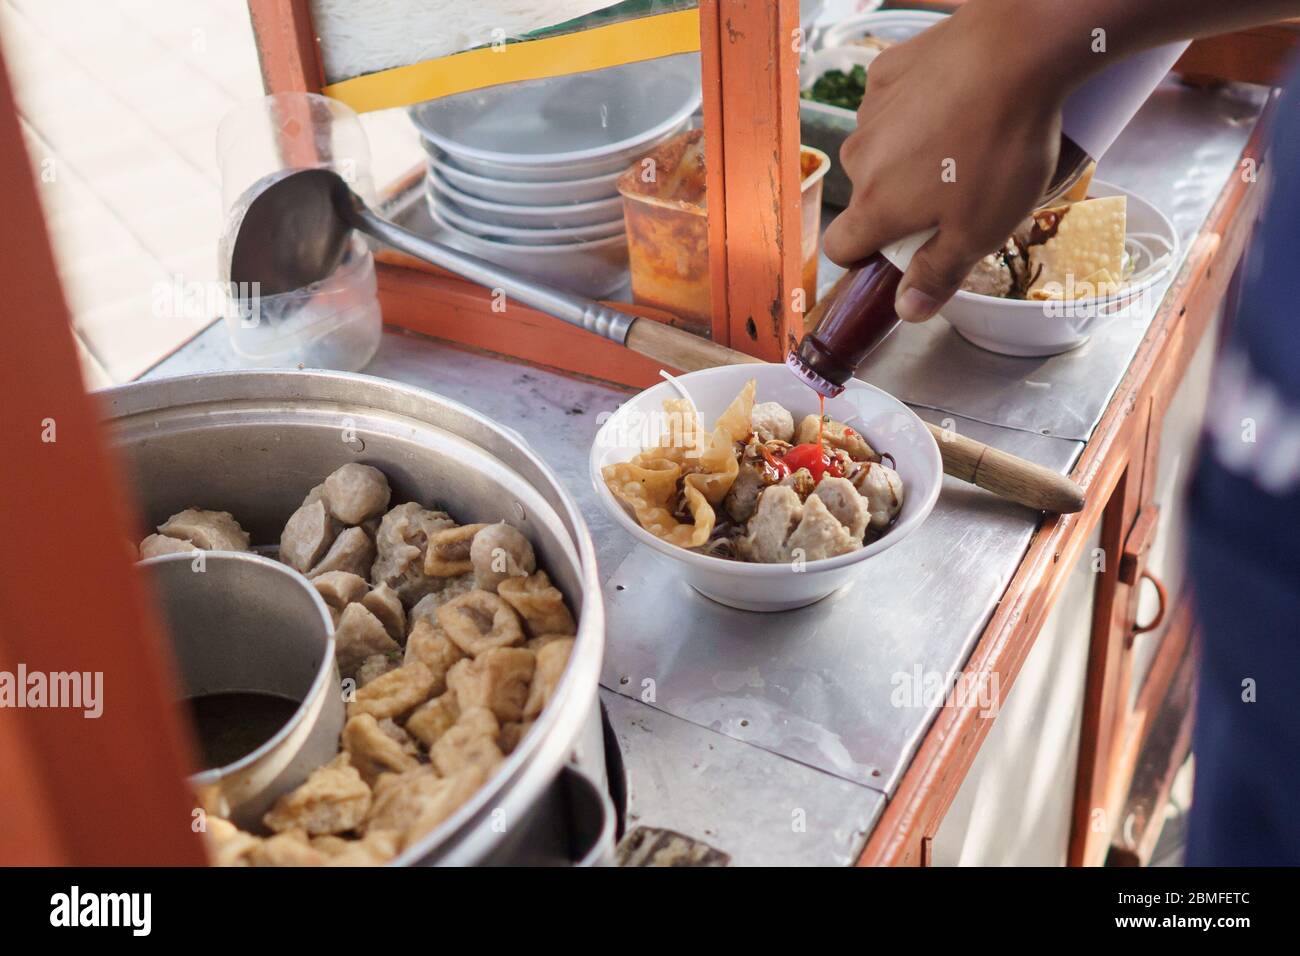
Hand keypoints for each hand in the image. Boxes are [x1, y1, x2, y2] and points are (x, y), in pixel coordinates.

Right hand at [821, 3, 1071, 321]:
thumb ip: (938, 274)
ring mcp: (871, 112)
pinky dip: (918, 110)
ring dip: (912, 156)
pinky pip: (894, 105)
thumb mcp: (981, 230)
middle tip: (958, 196)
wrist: (1016, 48)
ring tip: (966, 143)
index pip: (839, 249)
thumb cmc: (1000, 144)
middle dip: (903, 203)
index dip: (866, 259)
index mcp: (876, 206)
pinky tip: (958, 103)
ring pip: (881, 150)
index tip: (901, 254)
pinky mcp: (888, 72)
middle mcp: (860, 159)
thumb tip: (907, 309)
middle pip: (869, 197)